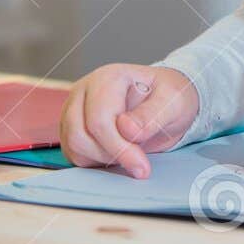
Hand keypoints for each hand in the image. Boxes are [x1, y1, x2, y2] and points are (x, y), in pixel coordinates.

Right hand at [59, 63, 198, 178]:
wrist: (165, 102)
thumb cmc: (169, 98)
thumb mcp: (174, 102)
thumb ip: (152, 115)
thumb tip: (126, 128)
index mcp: (108, 78)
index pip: (100, 120)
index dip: (119, 147)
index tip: (141, 164)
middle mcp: (84, 91)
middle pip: (80, 135)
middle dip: (112, 154)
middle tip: (140, 166)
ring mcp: (73, 109)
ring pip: (74, 146)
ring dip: (104, 158)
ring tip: (132, 152)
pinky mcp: (70, 128)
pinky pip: (73, 153)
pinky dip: (95, 160)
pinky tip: (119, 152)